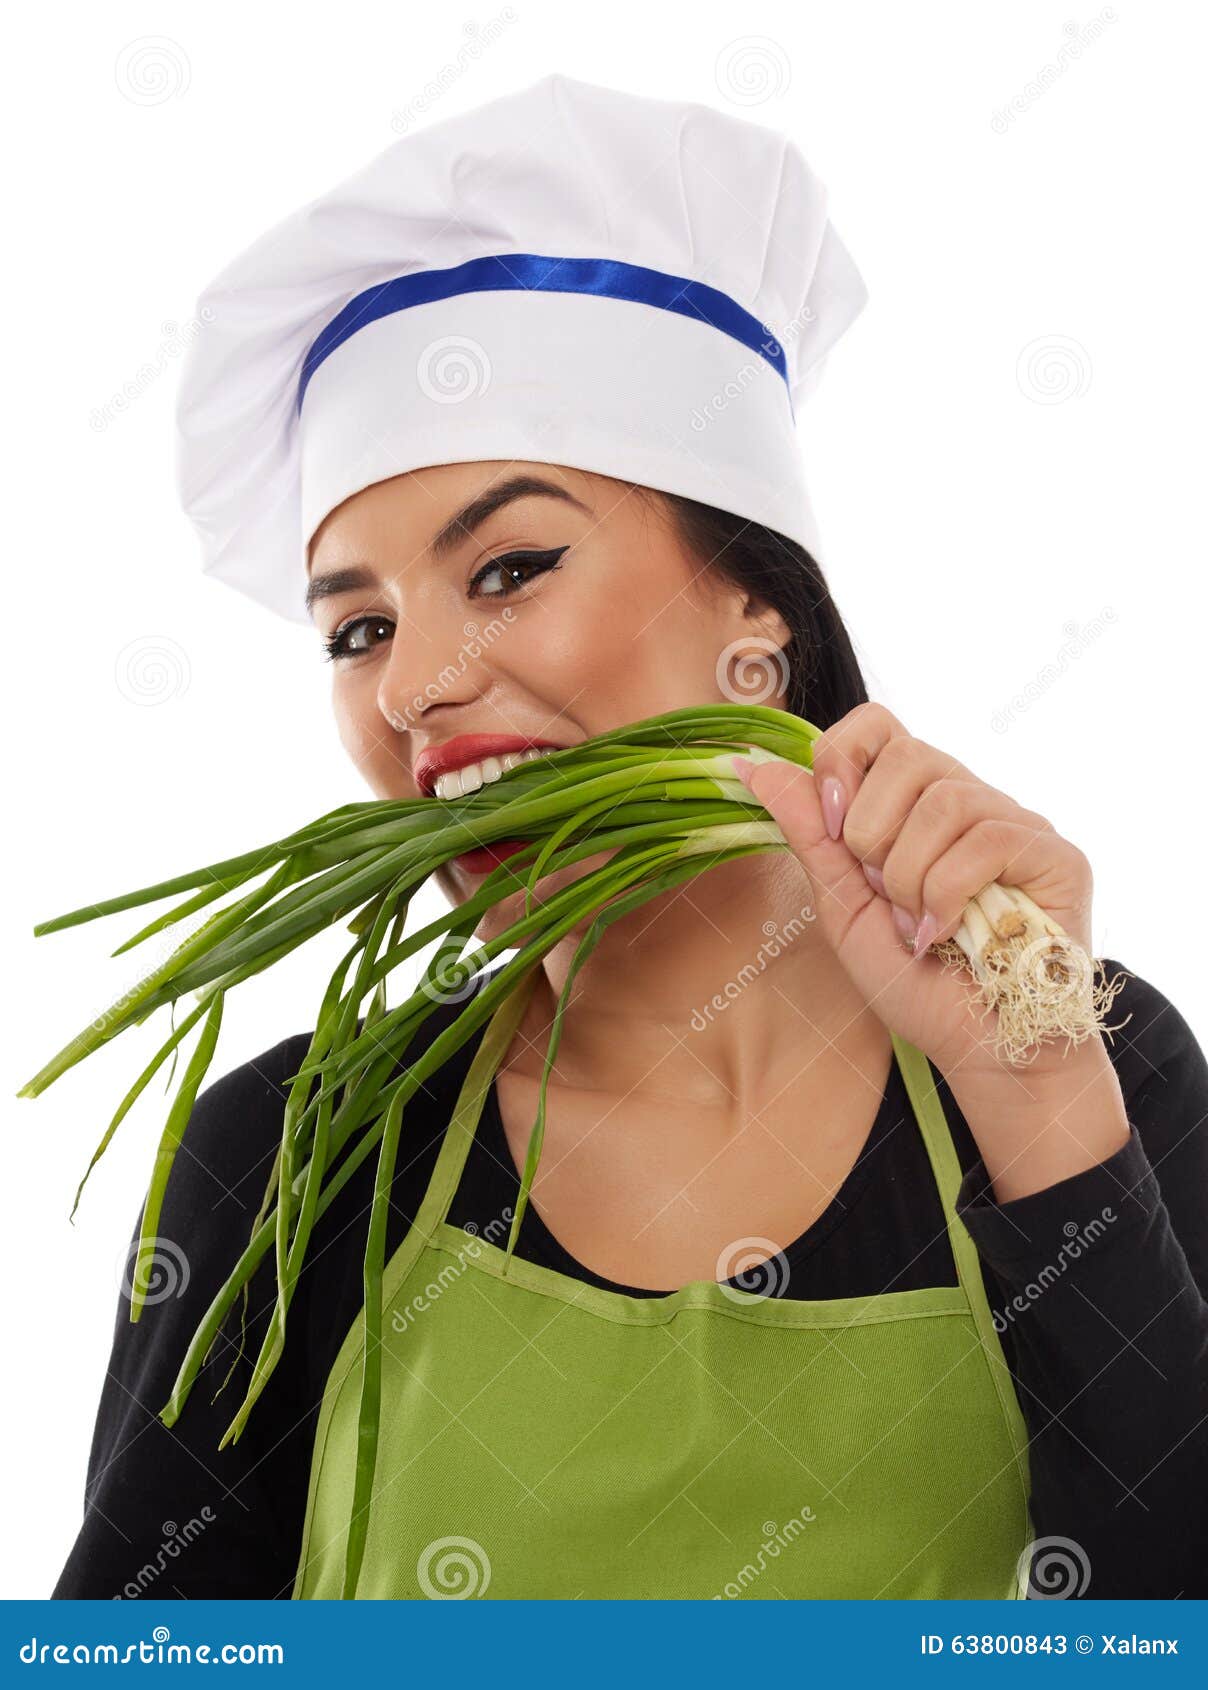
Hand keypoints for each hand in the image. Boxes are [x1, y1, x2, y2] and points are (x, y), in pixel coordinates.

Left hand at [733, 701, 1096, 1085]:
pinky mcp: (1055, 854)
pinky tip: (947, 934)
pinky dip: (948, 894)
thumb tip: (754, 766)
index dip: (842, 760)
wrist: (976, 1049)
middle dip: (871, 834)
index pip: (877, 724)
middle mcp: (968, 799)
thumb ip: (808, 835)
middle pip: (906, 753)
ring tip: (917, 926)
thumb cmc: (915, 983)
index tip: (832, 828)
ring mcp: (1015, 821)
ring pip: (944, 797)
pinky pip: (987, 838)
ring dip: (909, 877)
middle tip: (884, 895)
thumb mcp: (843, 907)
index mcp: (913, 803)